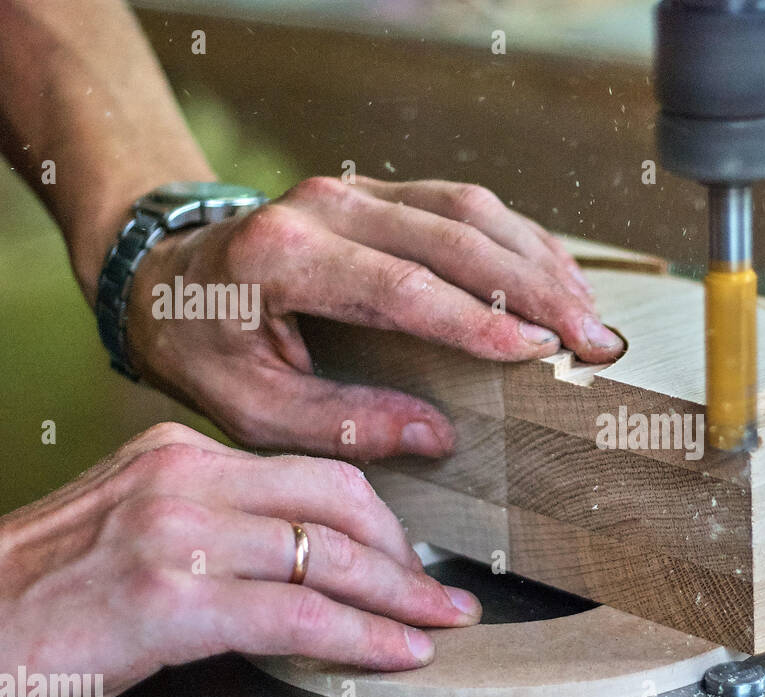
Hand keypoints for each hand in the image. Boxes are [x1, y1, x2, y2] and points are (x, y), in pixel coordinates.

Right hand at [0, 422, 479, 696]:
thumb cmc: (38, 597)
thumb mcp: (130, 530)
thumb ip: (212, 524)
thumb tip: (297, 558)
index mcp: (178, 454)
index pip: (310, 474)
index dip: (377, 519)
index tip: (409, 554)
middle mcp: (184, 477)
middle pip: (335, 501)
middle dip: (401, 553)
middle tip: (442, 592)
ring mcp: (176, 532)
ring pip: (327, 557)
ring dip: (400, 597)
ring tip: (441, 622)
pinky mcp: (169, 597)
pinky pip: (298, 617)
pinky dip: (362, 637)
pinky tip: (397, 651)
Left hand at [124, 177, 622, 459]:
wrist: (168, 275)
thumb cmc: (204, 346)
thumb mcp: (248, 405)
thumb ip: (338, 422)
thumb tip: (435, 436)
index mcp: (282, 257)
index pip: (402, 288)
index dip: (478, 323)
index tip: (541, 354)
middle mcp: (323, 206)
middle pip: (453, 238)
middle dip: (536, 291)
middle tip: (594, 340)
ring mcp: (355, 189)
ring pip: (470, 210)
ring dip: (539, 262)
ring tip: (589, 315)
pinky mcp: (379, 191)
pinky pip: (463, 204)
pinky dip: (519, 241)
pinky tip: (557, 278)